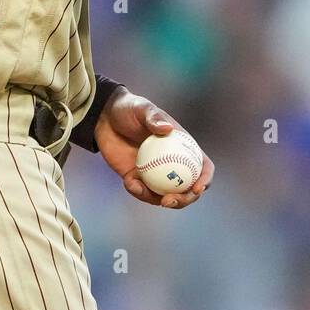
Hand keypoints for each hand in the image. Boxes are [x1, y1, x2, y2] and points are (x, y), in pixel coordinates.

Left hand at [93, 86, 214, 208]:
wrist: (104, 117)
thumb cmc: (129, 108)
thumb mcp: (142, 108)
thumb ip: (154, 118)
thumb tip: (167, 129)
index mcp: (182, 147)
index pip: (202, 166)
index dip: (205, 179)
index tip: (198, 188)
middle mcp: (173, 163)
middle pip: (187, 188)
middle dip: (183, 200)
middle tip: (169, 201)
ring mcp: (155, 173)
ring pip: (165, 196)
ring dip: (158, 201)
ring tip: (143, 192)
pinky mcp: (137, 178)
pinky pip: (141, 192)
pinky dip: (137, 192)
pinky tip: (129, 183)